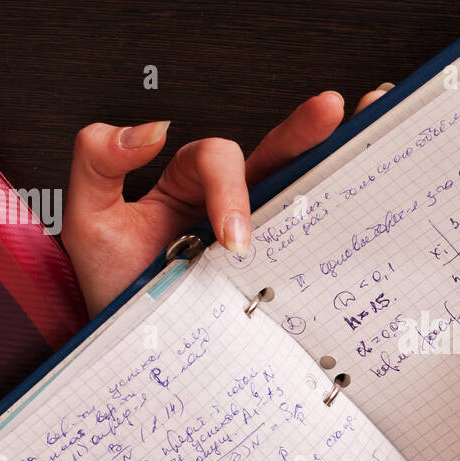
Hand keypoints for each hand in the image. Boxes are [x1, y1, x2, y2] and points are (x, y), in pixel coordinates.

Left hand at [62, 85, 392, 314]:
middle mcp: (231, 201)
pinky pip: (309, 241)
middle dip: (305, 131)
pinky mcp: (278, 271)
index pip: (218, 162)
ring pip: (300, 187)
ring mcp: (261, 234)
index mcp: (191, 181)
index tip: (233, 239)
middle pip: (275, 154)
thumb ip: (101, 160)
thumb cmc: (116, 287)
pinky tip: (366, 196)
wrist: (133, 350)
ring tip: (368, 129)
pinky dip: (339, 216)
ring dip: (335, 156)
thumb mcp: (91, 219)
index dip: (229, 191)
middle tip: (331, 110)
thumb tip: (149, 130)